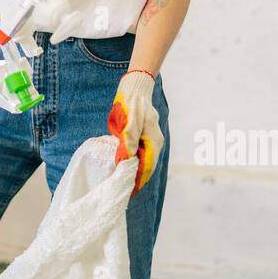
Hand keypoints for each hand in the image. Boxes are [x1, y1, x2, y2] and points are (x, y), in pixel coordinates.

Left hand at [107, 70, 162, 195]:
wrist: (135, 87)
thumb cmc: (132, 102)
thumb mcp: (131, 119)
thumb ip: (130, 137)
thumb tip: (129, 156)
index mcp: (154, 141)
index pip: (148, 166)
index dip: (139, 179)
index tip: (130, 191)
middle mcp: (154, 142)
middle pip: (146, 165)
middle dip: (136, 177)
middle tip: (124, 189)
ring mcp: (149, 139)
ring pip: (143, 160)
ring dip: (134, 170)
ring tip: (123, 181)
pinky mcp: (143, 136)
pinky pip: (139, 153)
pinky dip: (133, 160)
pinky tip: (123, 165)